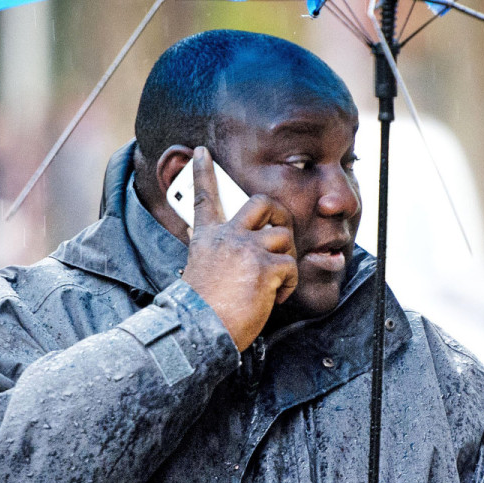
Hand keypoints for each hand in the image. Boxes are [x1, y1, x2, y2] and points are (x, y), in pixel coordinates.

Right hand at [181, 148, 298, 349]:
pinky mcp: (265, 267)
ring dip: (286, 260)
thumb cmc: (200, 309)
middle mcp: (227, 237)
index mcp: (207, 238)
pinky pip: (291, 266)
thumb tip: (192, 232)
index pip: (203, 198)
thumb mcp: (197, 269)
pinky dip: (289, 285)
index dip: (201, 172)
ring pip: (284, 237)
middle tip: (280, 232)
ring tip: (275, 282)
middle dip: (279, 213)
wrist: (198, 330)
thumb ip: (205, 248)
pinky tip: (275, 297)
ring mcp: (247, 249)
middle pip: (261, 202)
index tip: (202, 153)